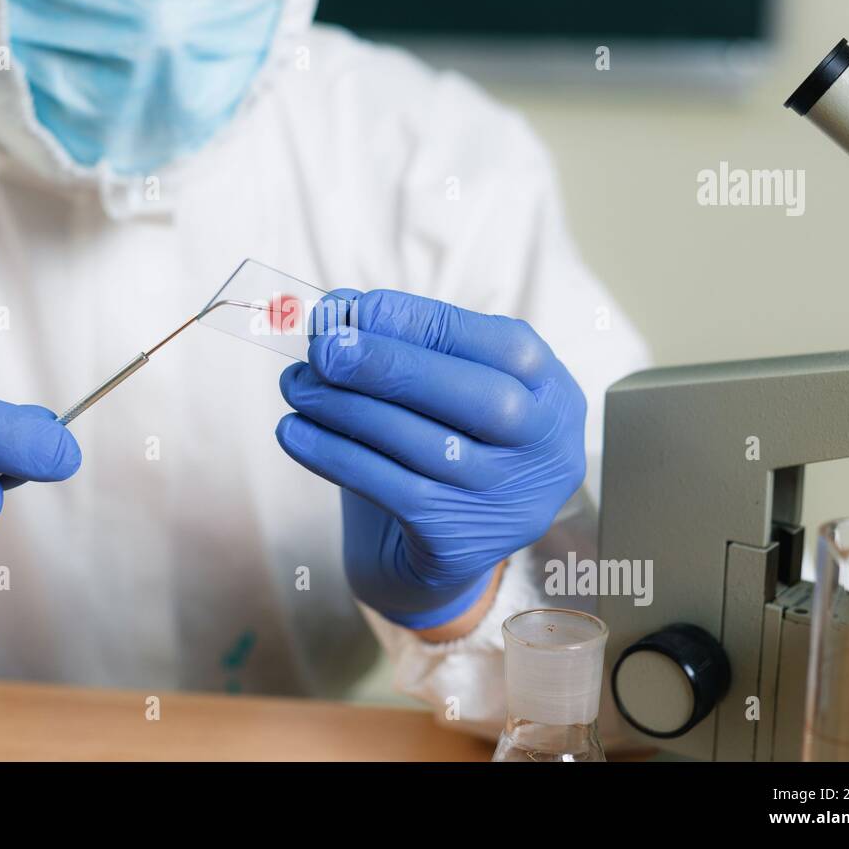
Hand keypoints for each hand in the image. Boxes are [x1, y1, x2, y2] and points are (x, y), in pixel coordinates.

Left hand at [276, 290, 586, 629]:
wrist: (453, 541)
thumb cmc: (455, 436)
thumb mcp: (456, 384)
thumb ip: (412, 344)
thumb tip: (336, 311)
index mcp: (554, 392)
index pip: (505, 346)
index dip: (427, 322)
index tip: (355, 307)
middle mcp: (544, 449)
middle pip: (480, 400)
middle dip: (393, 366)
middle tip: (323, 348)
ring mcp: (505, 499)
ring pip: (422, 445)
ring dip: (346, 408)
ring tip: (297, 384)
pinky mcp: (458, 540)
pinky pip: (387, 489)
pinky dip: (332, 455)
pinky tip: (294, 431)